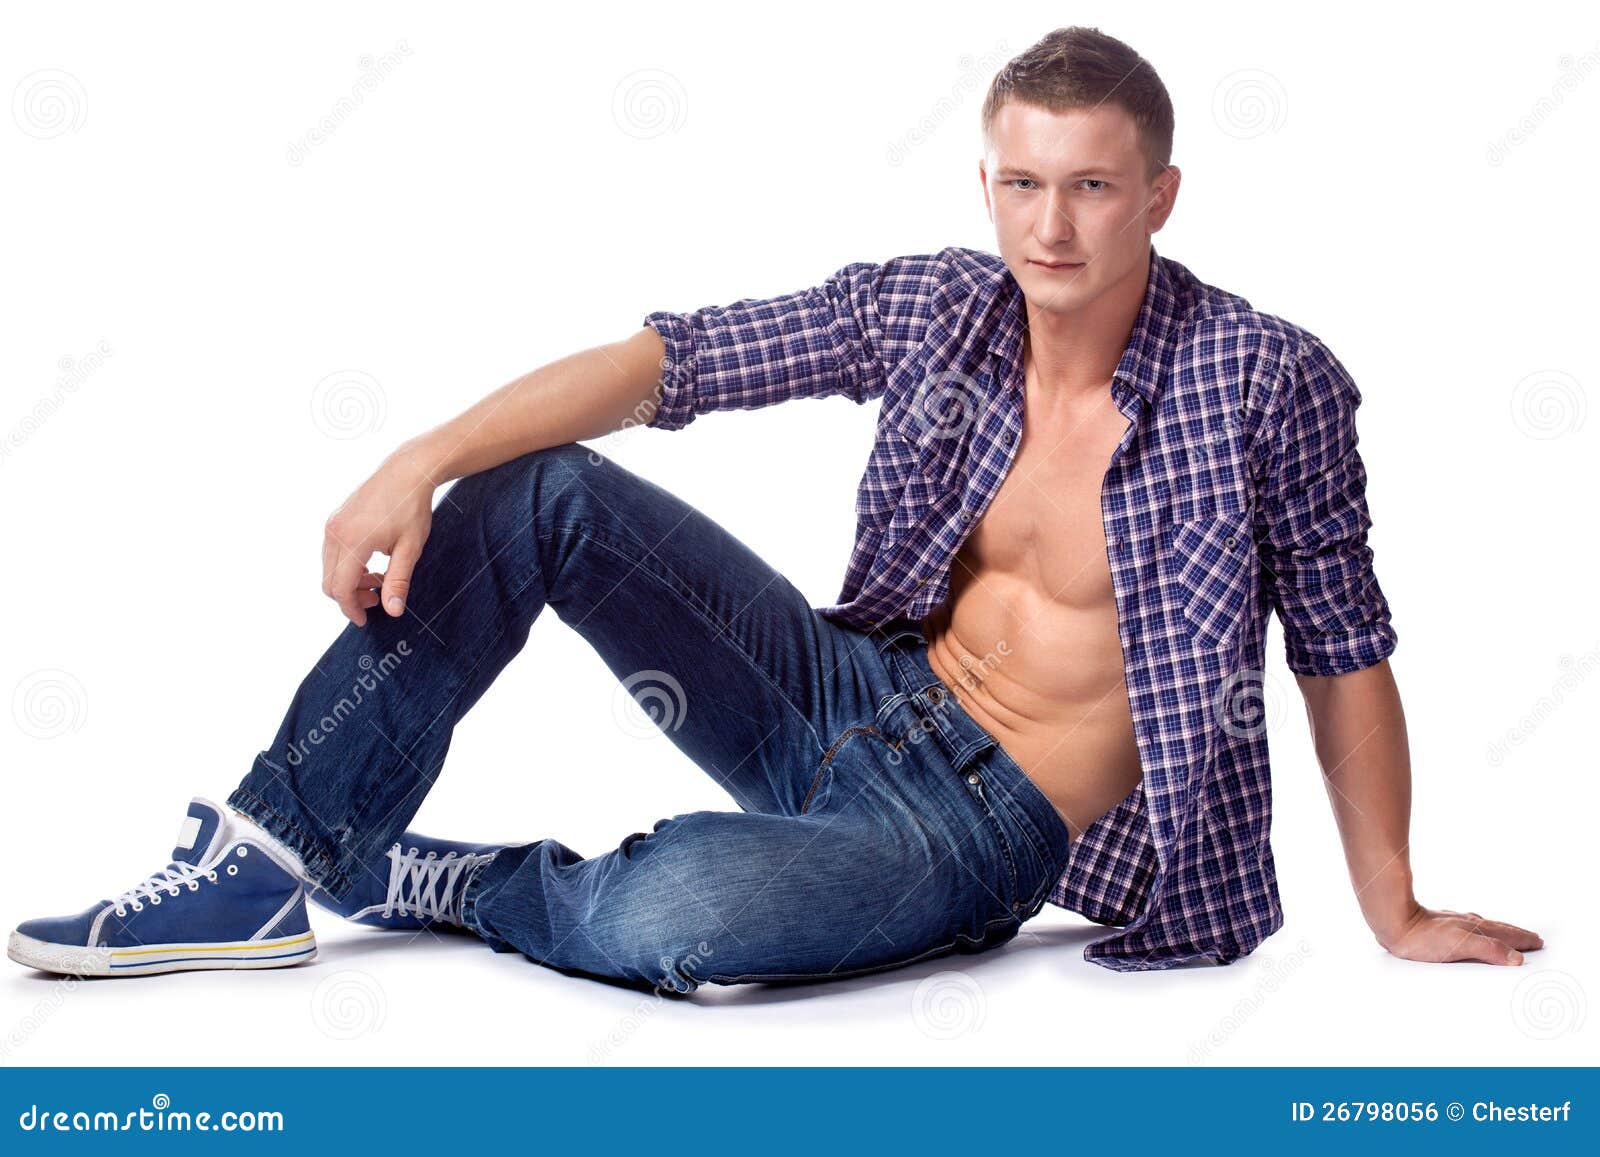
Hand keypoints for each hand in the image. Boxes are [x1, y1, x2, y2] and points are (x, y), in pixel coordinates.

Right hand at [321, 445, 437, 625]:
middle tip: (377, 598)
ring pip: (329, 568)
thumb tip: (393, 612)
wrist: (407, 470)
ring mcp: (332, 524)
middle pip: (330, 582)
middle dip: (351, 597)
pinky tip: (371, 563)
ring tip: (379, 579)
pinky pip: (332, 553)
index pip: (341, 589)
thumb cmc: (412, 508)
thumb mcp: (410, 548)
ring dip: (349, 581)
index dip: (352, 609)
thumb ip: (398, 581)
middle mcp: (334, 533)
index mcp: (352, 542)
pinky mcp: (334, 519)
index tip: (366, 620)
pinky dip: (347, 566)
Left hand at [1377, 904, 1543, 965]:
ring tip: (1510, 936)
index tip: (1538, 942)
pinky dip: (1480, 932)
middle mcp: (1467, 923)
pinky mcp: (1440, 927)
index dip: (1523, 940)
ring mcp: (1454, 924)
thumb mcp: (1462, 945)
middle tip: (1532, 938)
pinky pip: (1468, 929)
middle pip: (1499, 929)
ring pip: (1484, 928)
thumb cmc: (1424, 936)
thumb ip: (1490, 950)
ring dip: (1500, 933)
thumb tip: (1517, 958)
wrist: (1394, 923)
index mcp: (1477, 928)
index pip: (1507, 935)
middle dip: (1516, 935)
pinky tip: (1472, 933)